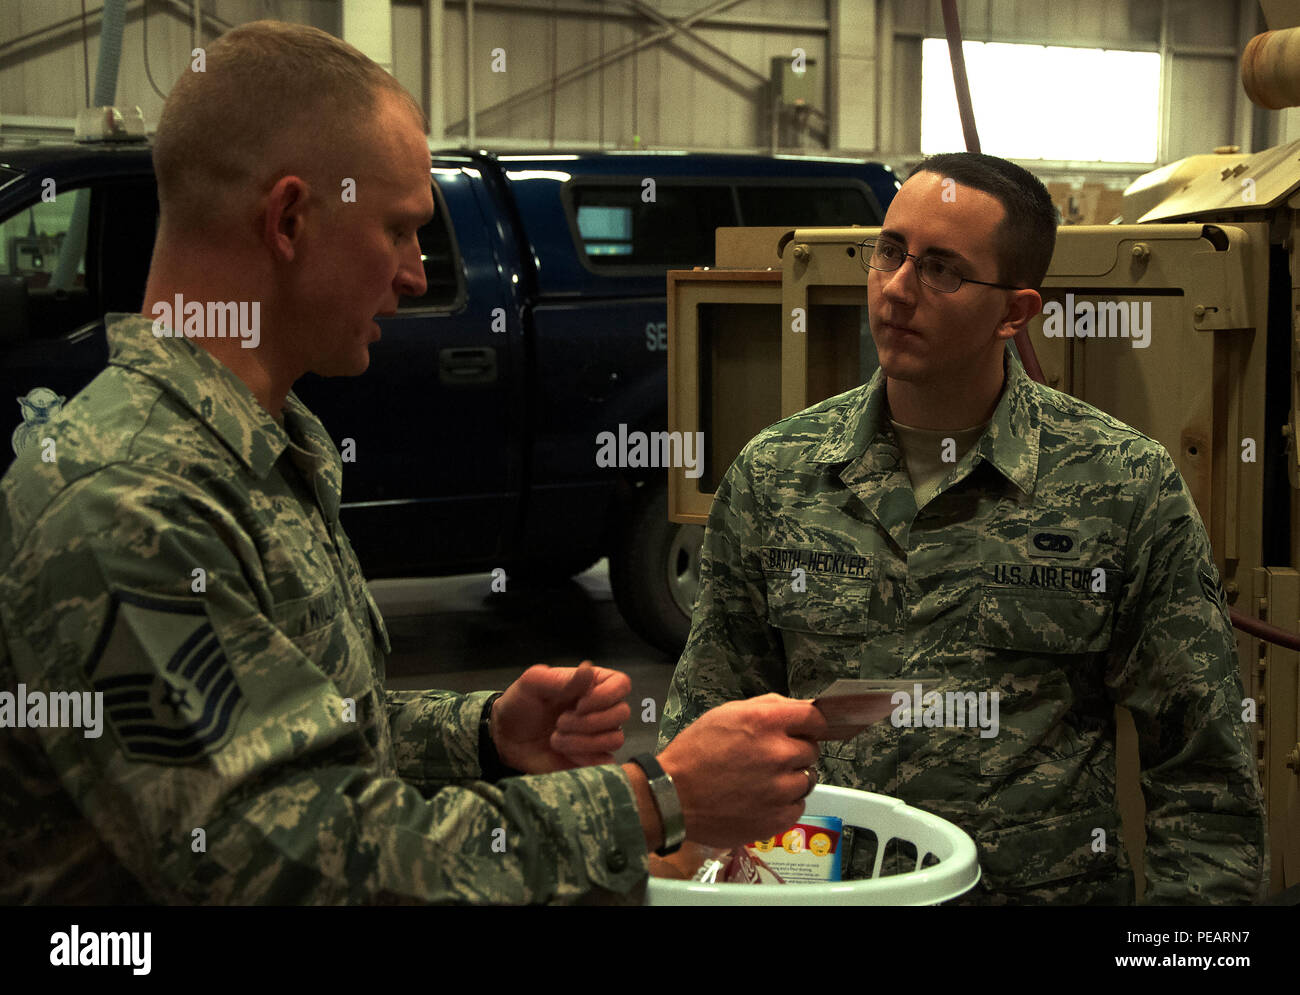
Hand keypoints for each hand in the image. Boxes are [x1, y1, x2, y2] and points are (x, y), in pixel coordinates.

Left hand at [491, 661, 631, 773]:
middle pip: (622, 713)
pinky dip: (585, 759)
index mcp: (591, 685)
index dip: (605, 696)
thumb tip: (588, 668)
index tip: (578, 704)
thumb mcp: (533, 684)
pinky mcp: (593, 759)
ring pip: (615, 739)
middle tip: (560, 722)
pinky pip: (607, 762)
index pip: (621, 684)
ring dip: (582, 741)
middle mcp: (601, 709)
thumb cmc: (520, 704)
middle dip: (588, 721)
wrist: (506, 738)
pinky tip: (565, 753)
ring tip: (556, 738)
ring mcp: (599, 735)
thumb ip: (562, 679)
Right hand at [656, 694, 827, 847]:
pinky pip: (797, 805)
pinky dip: (784, 803)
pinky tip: (761, 800)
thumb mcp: (726, 714)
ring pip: (807, 779)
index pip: (815, 718)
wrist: (672, 796)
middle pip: (811, 750)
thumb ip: (768, 707)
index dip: (811, 724)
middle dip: (795, 751)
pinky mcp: (778, 818)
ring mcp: (780, 789)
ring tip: (763, 781)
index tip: (804, 730)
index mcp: (765, 722)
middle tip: (769, 758)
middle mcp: (778, 753)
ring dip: (791, 778)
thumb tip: (800, 708)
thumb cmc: (696, 751)